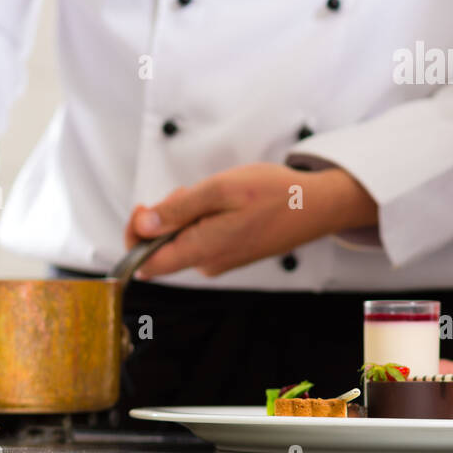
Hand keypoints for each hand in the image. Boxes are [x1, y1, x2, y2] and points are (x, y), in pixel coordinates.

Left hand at [124, 163, 377, 277]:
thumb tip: (142, 225)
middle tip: (190, 191)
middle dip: (167, 217)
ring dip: (188, 215)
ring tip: (216, 194)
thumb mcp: (221, 189)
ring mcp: (222, 260)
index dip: (134, 235)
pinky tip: (227, 203)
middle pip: (163, 247)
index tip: (145, 207)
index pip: (145, 263)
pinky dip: (204, 219)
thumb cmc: (276, 194)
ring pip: (184, 239)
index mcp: (202, 250)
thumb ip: (178, 209)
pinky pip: (203, 238)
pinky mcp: (233, 254)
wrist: (318, 206)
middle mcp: (209, 263)